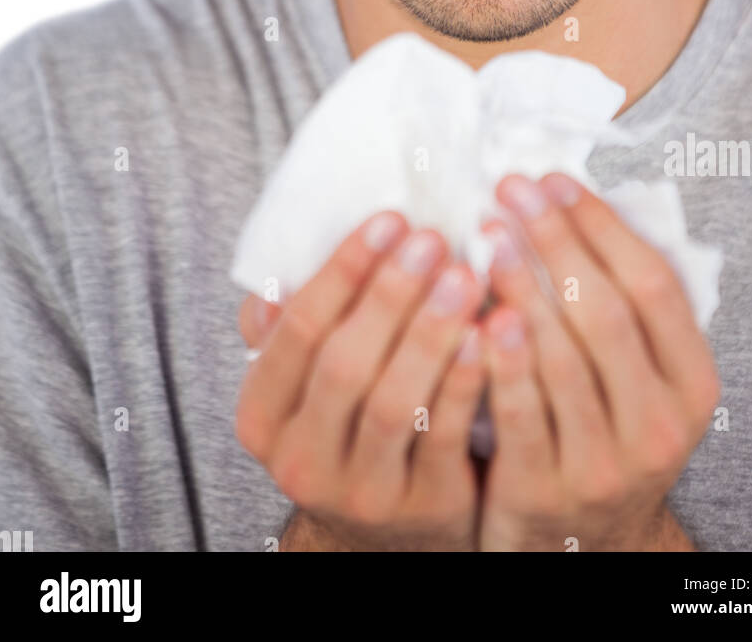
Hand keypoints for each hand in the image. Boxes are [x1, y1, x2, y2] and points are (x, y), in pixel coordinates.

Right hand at [236, 211, 486, 550]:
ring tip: (467, 274)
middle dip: (392, 293)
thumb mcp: (304, 387)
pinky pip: (445, 436)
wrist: (387, 530)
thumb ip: (291, 333)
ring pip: (395, 402)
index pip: (298, 330)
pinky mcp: (423, 509)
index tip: (389, 220)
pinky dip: (466, 381)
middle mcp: (301, 460)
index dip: (344, 271)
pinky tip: (488, 333)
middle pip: (345, 363)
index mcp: (263, 416)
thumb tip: (274, 277)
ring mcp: (362, 491)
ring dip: (432, 330)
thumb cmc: (349, 424)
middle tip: (433, 239)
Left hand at [475, 171, 719, 551]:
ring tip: (486, 234)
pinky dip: (496, 358)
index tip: (555, 180)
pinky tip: (473, 312)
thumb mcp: (639, 381)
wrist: (581, 544)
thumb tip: (568, 199)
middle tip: (510, 191)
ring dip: (520, 285)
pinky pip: (518, 413)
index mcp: (693, 385)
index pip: (653, 285)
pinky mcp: (546, 492)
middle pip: (605, 313)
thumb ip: (621, 309)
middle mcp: (659, 427)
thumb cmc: (603, 431)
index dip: (602, 226)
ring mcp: (605, 465)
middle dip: (555, 240)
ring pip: (561, 358)